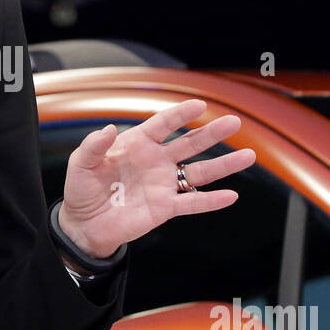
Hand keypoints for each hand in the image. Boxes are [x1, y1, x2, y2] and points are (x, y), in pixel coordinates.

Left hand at [56, 99, 256, 257]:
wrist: (84, 224)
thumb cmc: (82, 190)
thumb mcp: (81, 164)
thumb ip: (94, 145)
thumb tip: (109, 129)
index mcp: (137, 144)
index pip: (163, 125)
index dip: (180, 114)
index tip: (199, 105)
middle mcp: (156, 161)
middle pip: (190, 144)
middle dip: (212, 133)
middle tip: (234, 121)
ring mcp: (164, 184)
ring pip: (199, 171)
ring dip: (223, 164)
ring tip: (248, 156)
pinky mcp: (165, 208)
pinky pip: (192, 202)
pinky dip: (211, 200)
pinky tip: (231, 195)